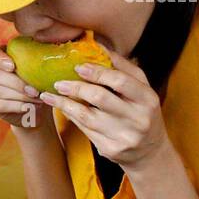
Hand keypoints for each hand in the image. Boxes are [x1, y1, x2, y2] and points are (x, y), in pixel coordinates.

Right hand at [0, 45, 50, 130]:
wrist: (36, 104)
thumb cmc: (38, 79)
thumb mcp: (39, 65)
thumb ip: (39, 55)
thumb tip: (52, 45)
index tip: (12, 66)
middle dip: (15, 83)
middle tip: (34, 90)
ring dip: (19, 95)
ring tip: (37, 98)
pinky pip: (0, 104)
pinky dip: (16, 106)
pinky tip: (28, 107)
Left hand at [39, 49, 167, 168]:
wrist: (149, 152)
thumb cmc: (141, 113)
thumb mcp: (141, 91)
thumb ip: (123, 70)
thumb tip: (98, 46)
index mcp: (148, 99)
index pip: (121, 81)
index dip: (98, 72)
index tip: (78, 66)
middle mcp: (138, 118)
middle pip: (100, 98)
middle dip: (76, 87)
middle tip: (59, 82)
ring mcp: (124, 136)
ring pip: (87, 116)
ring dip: (64, 102)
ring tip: (50, 94)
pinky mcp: (110, 148)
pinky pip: (84, 129)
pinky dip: (70, 115)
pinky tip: (60, 107)